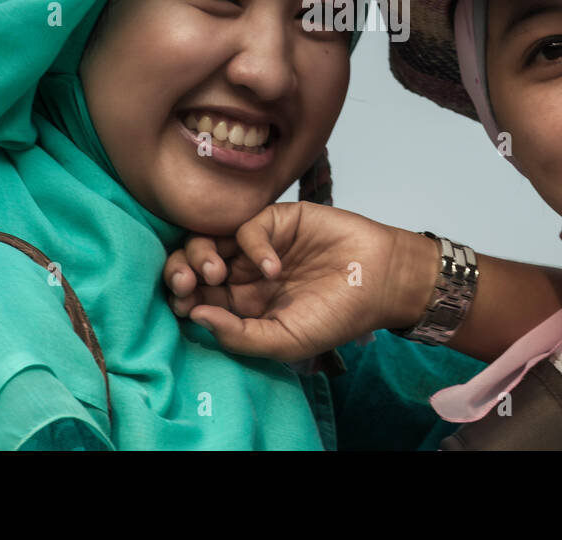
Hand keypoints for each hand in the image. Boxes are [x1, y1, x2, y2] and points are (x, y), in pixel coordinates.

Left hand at [162, 202, 436, 362]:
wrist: (381, 281)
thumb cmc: (337, 317)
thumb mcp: (286, 341)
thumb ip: (239, 335)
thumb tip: (195, 316)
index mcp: (243, 305)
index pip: (197, 297)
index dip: (182, 299)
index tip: (181, 306)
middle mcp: (245, 273)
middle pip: (194, 265)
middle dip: (179, 272)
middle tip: (184, 283)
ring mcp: (259, 245)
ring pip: (211, 240)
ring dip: (200, 254)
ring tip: (215, 272)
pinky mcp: (278, 220)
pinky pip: (247, 227)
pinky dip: (252, 246)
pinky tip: (272, 267)